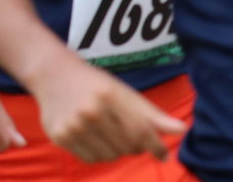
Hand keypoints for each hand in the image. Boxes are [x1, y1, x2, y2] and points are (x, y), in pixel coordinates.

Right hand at [31, 56, 185, 162]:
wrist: (52, 74)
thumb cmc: (94, 83)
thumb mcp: (122, 91)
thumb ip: (151, 114)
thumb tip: (181, 131)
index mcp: (110, 95)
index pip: (141, 131)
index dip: (156, 146)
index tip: (163, 155)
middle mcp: (91, 111)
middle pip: (127, 147)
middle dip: (133, 145)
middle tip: (126, 133)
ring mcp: (73, 125)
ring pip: (110, 156)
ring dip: (115, 150)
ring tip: (107, 132)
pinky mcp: (60, 136)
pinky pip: (91, 159)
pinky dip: (97, 153)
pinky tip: (91, 136)